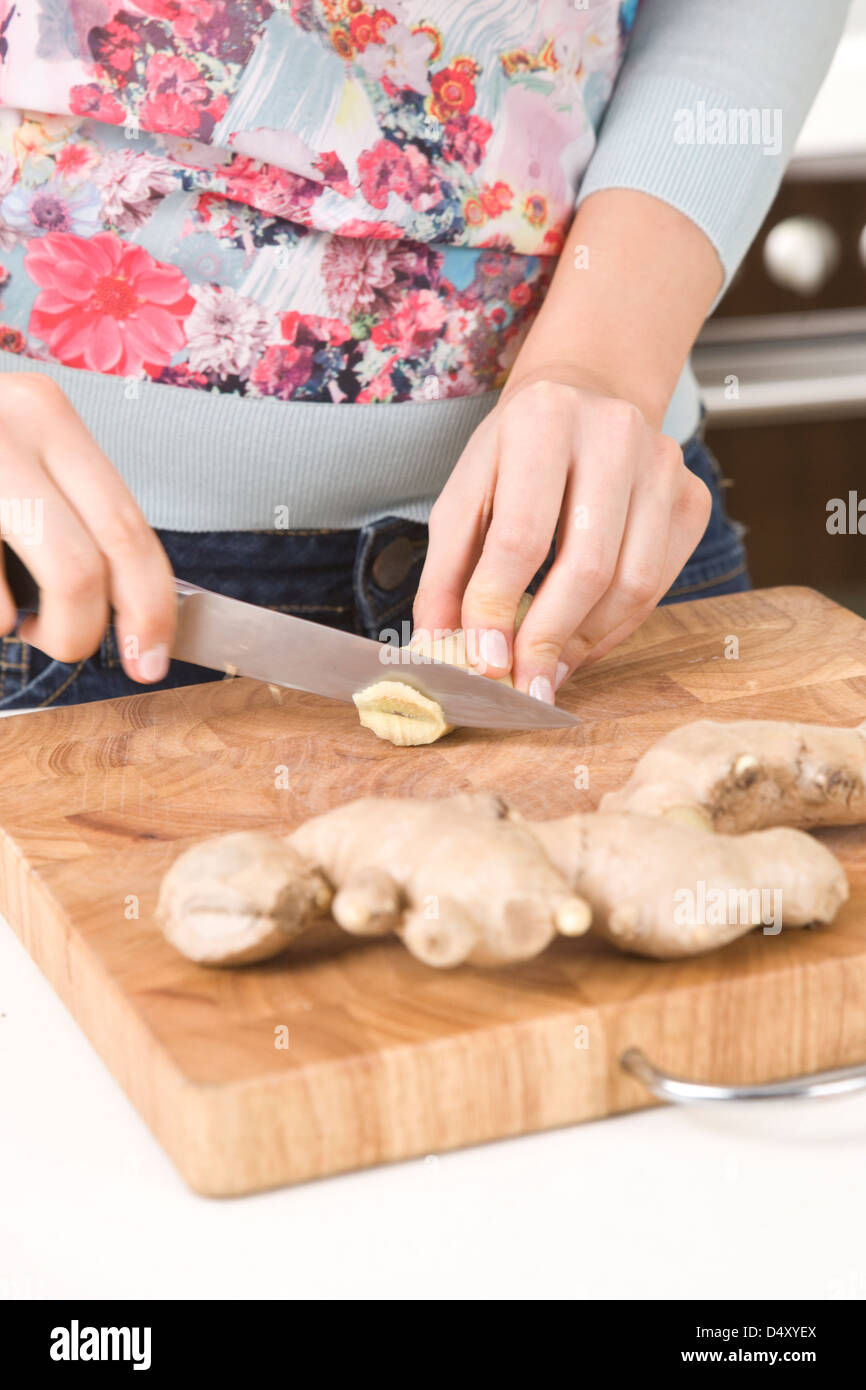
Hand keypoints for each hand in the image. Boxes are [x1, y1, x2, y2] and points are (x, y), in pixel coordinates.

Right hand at [0, 373, 175, 681]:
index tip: (152, 659)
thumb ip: (70, 511)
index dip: (150, 609)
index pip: (128, 529)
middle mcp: (1, 430)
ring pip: (6, 609)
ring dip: (9, 627)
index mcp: (47, 417)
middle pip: (80, 571)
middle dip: (81, 634)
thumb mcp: (20, 454)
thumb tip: (133, 608)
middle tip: (66, 647)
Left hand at [413, 366, 711, 699]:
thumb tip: (438, 648)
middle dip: (548, 638)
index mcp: (542, 420)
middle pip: (587, 566)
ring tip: (547, 668)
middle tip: (524, 685)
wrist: (586, 398)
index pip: (521, 535)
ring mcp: (663, 466)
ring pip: (633, 585)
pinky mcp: (692, 498)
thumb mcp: (465, 495)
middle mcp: (613, 434)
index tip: (485, 661)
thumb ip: (446, 572)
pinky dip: (614, 629)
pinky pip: (659, 587)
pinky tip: (579, 641)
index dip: (499, 606)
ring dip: (585, 642)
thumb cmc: (515, 454)